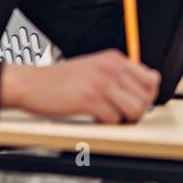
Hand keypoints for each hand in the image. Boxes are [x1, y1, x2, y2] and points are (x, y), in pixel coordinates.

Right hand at [0, 50, 159, 122]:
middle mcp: (112, 68)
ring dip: (125, 119)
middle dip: (138, 111)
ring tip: (112, 118)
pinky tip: (97, 118)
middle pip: (146, 96)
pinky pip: (113, 118)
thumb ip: (116, 75)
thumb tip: (140, 91)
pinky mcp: (90, 100)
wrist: (30, 83)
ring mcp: (101, 83)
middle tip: (125, 116)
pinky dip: (108, 123)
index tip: (139, 103)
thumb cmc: (59, 79)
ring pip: (134, 109)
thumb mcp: (93, 67)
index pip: (151, 78)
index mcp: (114, 59)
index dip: (148, 95)